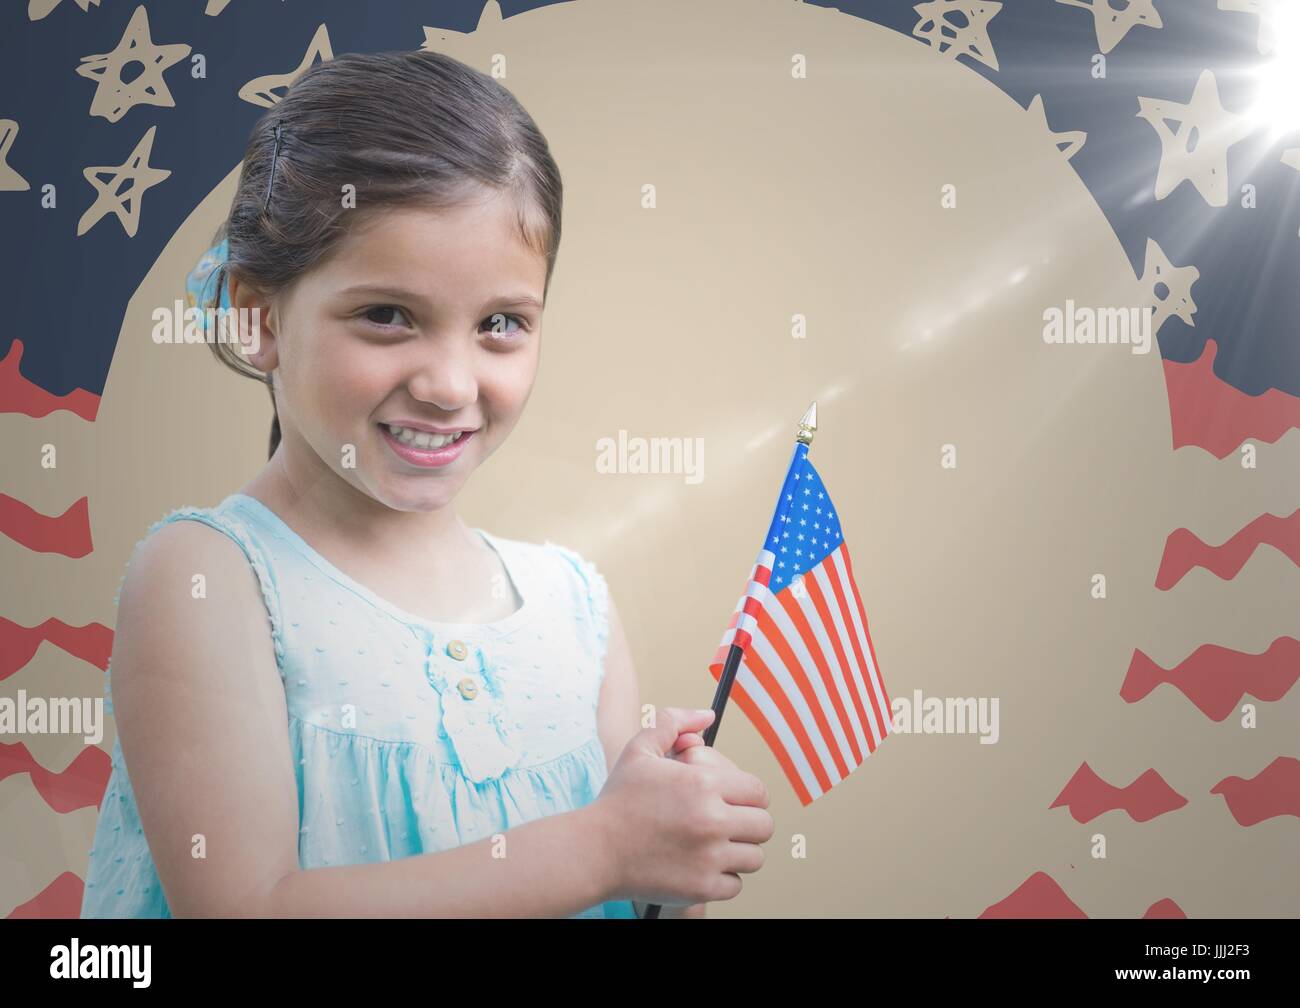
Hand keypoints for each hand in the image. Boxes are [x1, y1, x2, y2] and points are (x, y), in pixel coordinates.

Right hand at [594, 706, 773, 907]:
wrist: (594, 851)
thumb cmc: (618, 800)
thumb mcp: (641, 750)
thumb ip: (675, 723)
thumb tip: (707, 716)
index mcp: (703, 784)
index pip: (758, 791)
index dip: (748, 795)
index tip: (732, 801)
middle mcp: (712, 820)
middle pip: (763, 825)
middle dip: (748, 823)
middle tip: (726, 824)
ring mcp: (709, 857)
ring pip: (755, 857)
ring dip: (739, 851)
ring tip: (714, 846)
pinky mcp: (702, 887)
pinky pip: (736, 884)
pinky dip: (723, 878)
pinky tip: (702, 866)